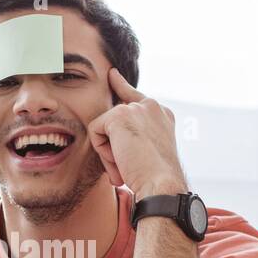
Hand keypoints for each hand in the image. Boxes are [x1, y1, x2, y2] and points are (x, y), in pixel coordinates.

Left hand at [88, 68, 187, 199]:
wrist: (161, 183)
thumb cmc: (156, 177)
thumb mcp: (148, 153)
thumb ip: (133, 139)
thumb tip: (111, 142)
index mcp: (162, 115)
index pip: (135, 96)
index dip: (121, 85)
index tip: (112, 74)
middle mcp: (151, 106)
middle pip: (114, 120)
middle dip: (113, 147)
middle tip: (127, 168)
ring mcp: (136, 109)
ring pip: (105, 129)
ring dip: (110, 152)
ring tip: (127, 166)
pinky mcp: (119, 115)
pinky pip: (95, 132)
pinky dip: (102, 151)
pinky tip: (120, 159)